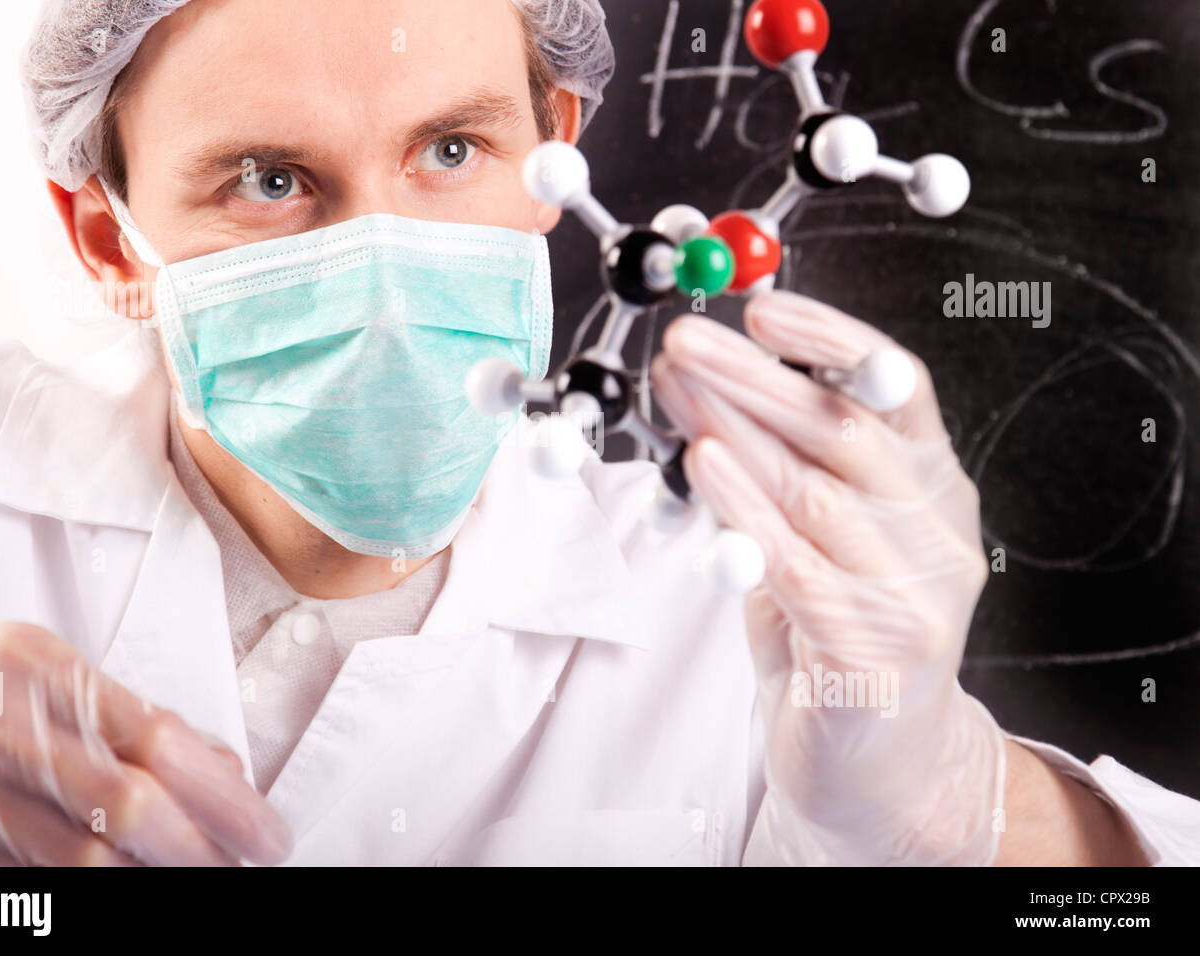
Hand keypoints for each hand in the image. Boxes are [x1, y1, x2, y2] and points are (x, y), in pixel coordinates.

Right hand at [0, 621, 291, 865]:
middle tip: (243, 866)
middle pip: (128, 805)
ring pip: (82, 861)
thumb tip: (224, 770)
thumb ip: (124, 717)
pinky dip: (92, 892)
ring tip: (193, 876)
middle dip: (201, 849)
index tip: (267, 831)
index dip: (224, 796)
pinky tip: (127, 883)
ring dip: (153, 878)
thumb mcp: (34, 677)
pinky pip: (29, 885)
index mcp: (29, 662)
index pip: (157, 738)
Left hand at [651, 289, 1004, 864]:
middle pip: (845, 432)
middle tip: (685, 342)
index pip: (899, 391)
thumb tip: (700, 386)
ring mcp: (916, 595)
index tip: (764, 310)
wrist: (874, 763)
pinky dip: (748, 513)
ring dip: (738, 432)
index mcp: (929, 489)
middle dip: (757, 379)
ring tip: (680, 388)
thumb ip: (775, 469)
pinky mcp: (878, 652)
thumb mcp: (811, 535)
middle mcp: (936, 534)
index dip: (833, 344)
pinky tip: (706, 466)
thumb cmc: (832, 633)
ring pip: (816, 493)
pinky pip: (800, 568)